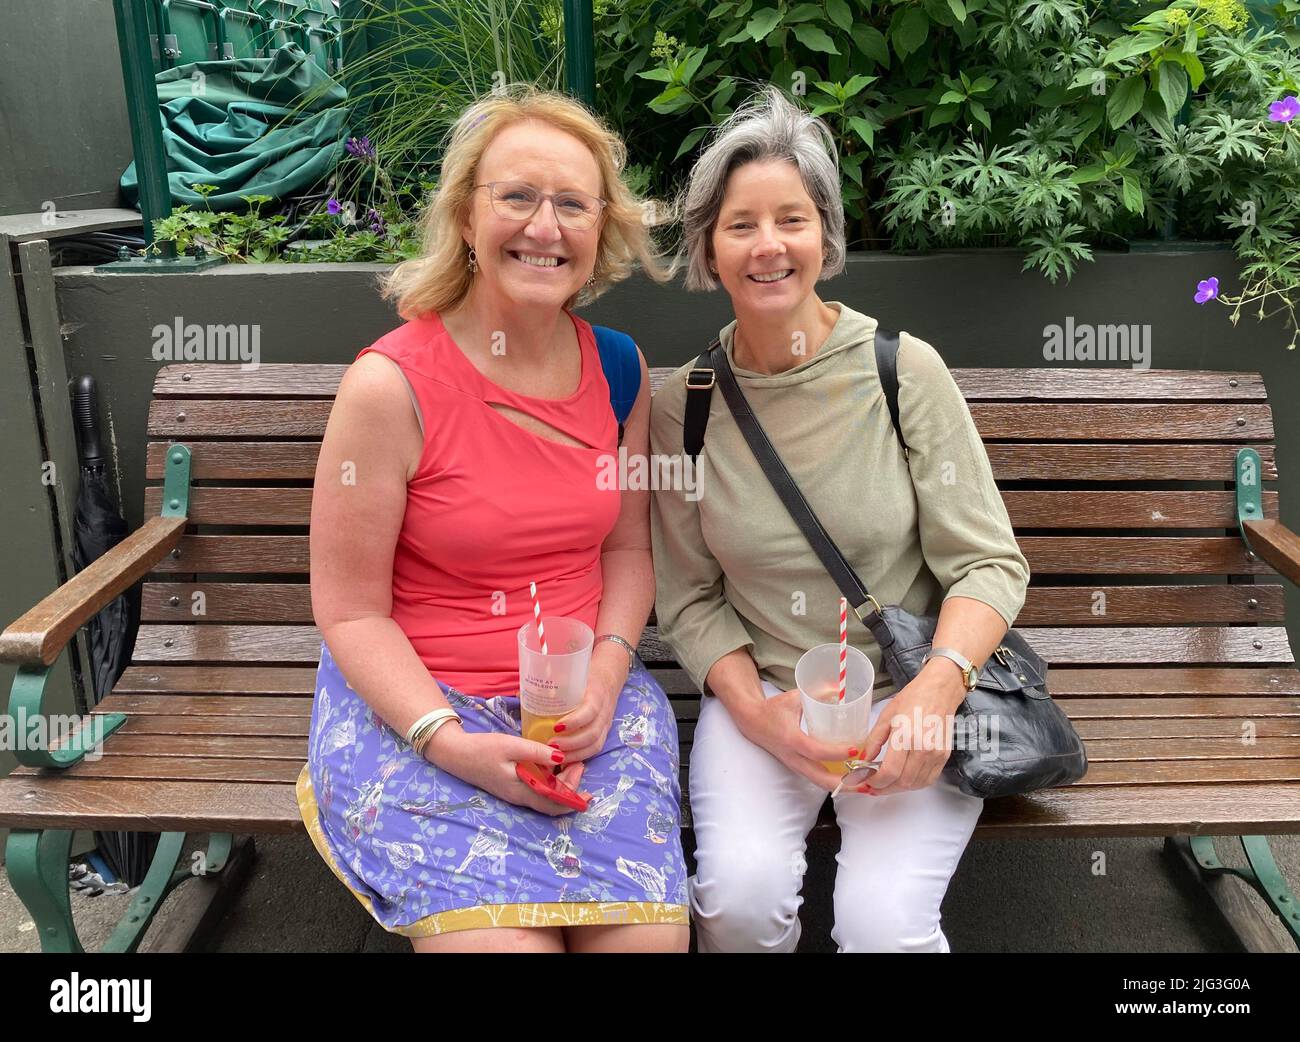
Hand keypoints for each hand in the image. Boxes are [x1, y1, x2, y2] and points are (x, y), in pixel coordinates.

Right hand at [426, 726, 591, 815]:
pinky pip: (537, 790)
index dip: (573, 794)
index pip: (554, 803)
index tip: (580, 768)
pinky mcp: (512, 787)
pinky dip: (550, 781)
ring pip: (546, 797)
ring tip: (571, 763)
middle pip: (553, 803)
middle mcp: (520, 797)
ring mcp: (516, 794)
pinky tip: (553, 765)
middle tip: (579, 764)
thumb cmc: (482, 749)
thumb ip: (536, 752)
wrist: (456, 754)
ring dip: (562, 784)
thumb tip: (561, 758)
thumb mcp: (511, 745)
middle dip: (571, 787)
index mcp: (521, 791)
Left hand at [548, 659, 621, 763]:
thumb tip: (520, 694)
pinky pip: (594, 749)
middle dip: (571, 743)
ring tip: (555, 755)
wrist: (608, 678)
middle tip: (550, 744)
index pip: (590, 711)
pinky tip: (565, 759)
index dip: (575, 721)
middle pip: (592, 734)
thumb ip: (552, 684)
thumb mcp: (573, 675)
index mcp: (597, 694)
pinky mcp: (603, 733)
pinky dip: (579, 757)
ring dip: (574, 754)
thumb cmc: (586, 677)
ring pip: (594, 745)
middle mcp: (604, 712)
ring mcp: (605, 725)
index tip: (556, 726)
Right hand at [736, 688, 857, 792]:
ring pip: (820, 783)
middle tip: (868, 782)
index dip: (836, 752)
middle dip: (846, 783)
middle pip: (821, 778)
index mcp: (791, 739)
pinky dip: (836, 783)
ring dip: (843, 787)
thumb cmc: (773, 709)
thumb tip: (839, 687)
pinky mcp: (798, 768)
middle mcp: (793, 757)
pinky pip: (818, 779)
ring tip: (865, 785)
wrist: (752, 723)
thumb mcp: (793, 697)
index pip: (815, 751)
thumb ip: (816, 692)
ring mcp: (795, 766)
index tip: (855, 749)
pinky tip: (852, 780)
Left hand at [859, 663, 964, 795]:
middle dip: (885, 788)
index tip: (866, 781)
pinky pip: (928, 780)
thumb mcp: (886, 716)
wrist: (940, 691)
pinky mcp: (944, 756)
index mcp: (906, 735)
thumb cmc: (912, 698)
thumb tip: (863, 761)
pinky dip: (913, 784)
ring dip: (898, 788)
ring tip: (886, 783)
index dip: (875, 782)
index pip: (890, 772)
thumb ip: (873, 741)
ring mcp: (936, 754)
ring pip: (915, 784)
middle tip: (873, 786)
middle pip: (902, 782)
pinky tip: (903, 778)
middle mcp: (923, 748)